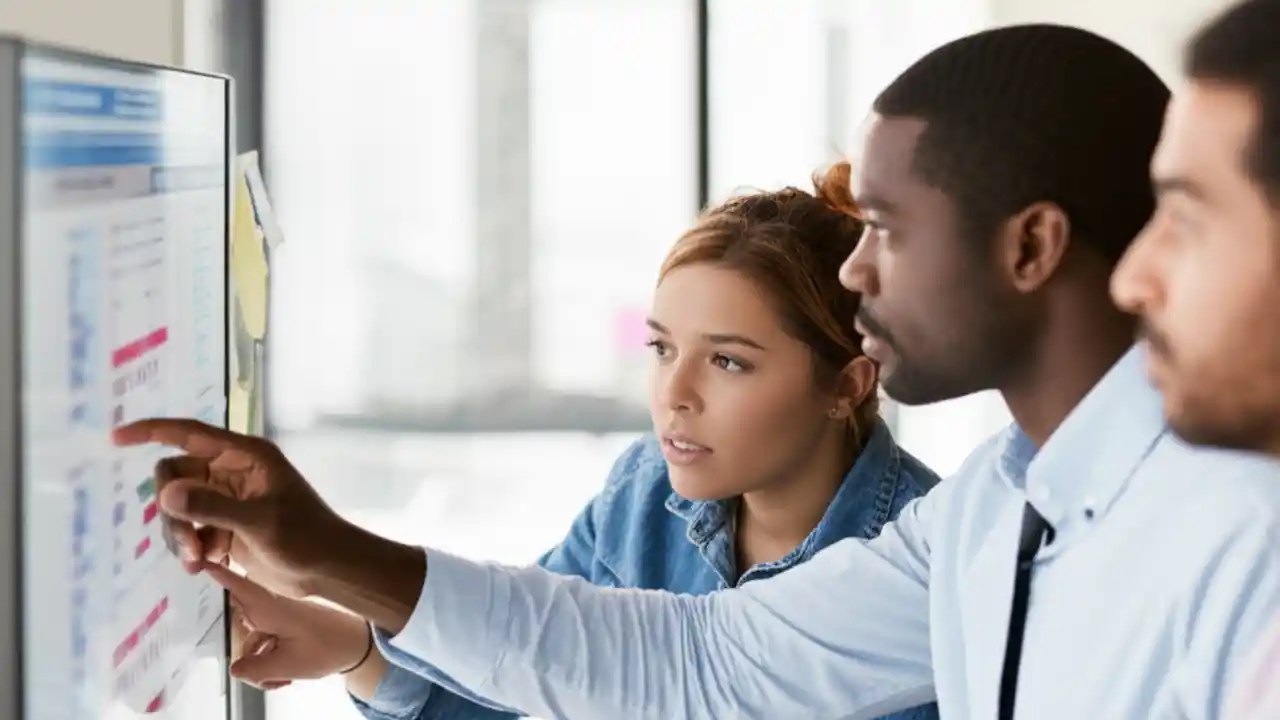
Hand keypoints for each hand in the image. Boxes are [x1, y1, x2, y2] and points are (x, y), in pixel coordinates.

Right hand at [114, 419, 347, 596]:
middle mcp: (232, 472)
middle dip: (171, 510)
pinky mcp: (225, 525)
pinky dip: (189, 546)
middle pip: (175, 477)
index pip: (189, 434)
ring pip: (178, 507)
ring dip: (179, 534)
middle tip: (186, 544)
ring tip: (196, 561)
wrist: (327, 569)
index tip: (115, 438)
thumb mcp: (259, 522)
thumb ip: (212, 507)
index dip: (152, 431)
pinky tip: (206, 564)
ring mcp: (227, 499)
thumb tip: (166, 494)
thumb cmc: (305, 537)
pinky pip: (189, 528)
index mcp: (245, 456)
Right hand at [210, 562, 374, 687]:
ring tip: (280, 679)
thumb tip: (233, 668)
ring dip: (261, 664)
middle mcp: (271, 606)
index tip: (199, 559)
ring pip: (252, 641)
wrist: (361, 647)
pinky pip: (266, 644)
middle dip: (246, 654)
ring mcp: (278, 616)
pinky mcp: (286, 625)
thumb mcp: (288, 664)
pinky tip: (285, 677)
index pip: (236, 585)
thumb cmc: (329, 647)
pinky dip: (271, 661)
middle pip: (238, 626)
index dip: (218, 573)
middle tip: (265, 674)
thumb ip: (255, 669)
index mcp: (269, 606)